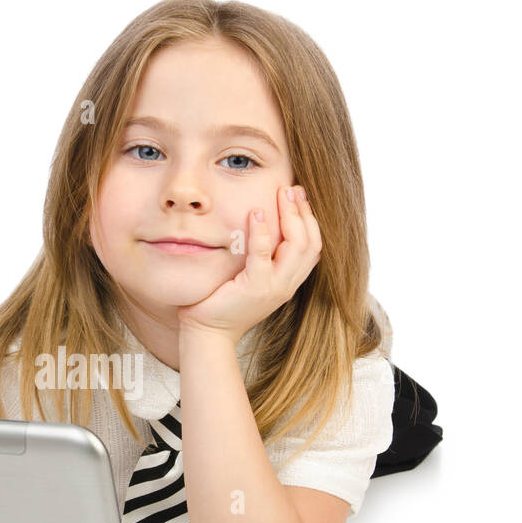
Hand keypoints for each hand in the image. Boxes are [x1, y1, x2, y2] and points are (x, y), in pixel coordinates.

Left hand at [175, 184, 321, 342]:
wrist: (209, 334)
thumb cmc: (222, 303)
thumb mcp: (248, 278)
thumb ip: (260, 257)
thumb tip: (257, 221)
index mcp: (288, 282)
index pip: (312, 247)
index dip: (310, 219)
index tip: (299, 196)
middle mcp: (287, 285)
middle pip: (311, 243)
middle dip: (304, 212)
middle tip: (292, 188)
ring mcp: (274, 288)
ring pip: (297, 246)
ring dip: (291, 216)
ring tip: (282, 193)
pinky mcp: (255, 289)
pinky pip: (264, 255)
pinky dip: (262, 231)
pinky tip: (255, 213)